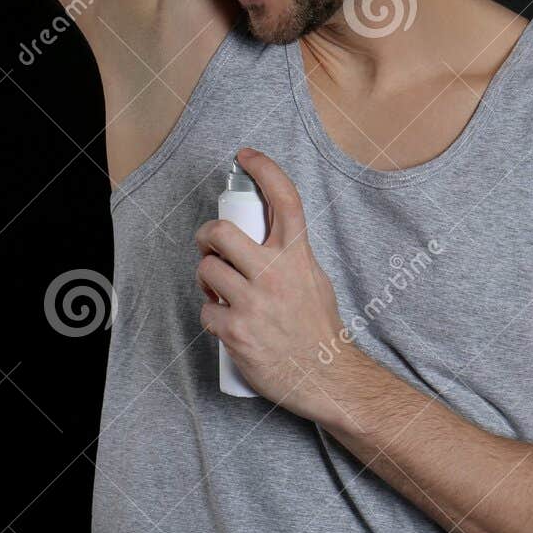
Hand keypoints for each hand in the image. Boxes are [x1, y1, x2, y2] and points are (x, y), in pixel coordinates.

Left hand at [195, 147, 356, 424]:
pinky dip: (211, 316)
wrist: (327, 376)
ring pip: (206, 272)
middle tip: (209, 246)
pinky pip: (205, 311)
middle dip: (206, 236)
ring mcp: (253, 303)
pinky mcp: (236, 332)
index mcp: (297, 255)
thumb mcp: (314, 278)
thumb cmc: (318, 329)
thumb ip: (291, 255)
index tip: (246, 156)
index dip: (263, 168)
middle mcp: (275, 274)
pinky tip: (227, 323)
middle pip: (220, 233)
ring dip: (206, 279)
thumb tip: (265, 235)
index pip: (283, 198)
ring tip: (220, 291)